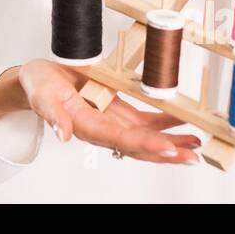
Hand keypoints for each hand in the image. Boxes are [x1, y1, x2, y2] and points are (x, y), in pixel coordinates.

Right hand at [17, 59, 201, 163]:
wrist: (40, 77)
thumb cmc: (39, 85)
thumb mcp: (41, 94)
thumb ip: (51, 114)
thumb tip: (62, 134)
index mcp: (85, 125)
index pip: (119, 140)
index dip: (144, 145)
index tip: (167, 148)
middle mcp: (103, 128)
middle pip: (138, 146)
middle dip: (166, 152)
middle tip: (192, 155)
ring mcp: (112, 121)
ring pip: (146, 137)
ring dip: (171, 142)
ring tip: (195, 145)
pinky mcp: (118, 110)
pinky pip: (145, 120)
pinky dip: (165, 123)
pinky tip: (182, 123)